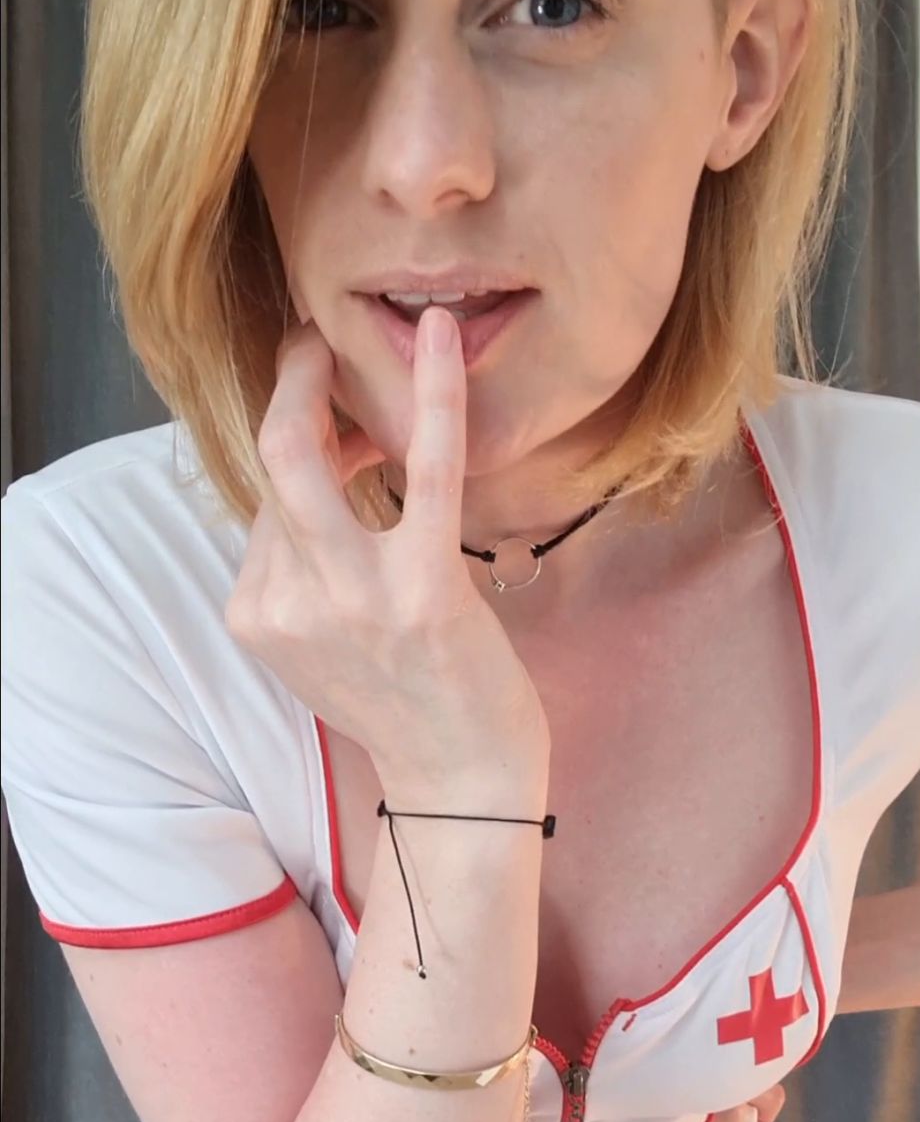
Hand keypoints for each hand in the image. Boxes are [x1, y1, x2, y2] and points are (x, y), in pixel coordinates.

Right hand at [225, 310, 548, 788]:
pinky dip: (433, 394)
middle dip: (292, 385)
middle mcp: (289, 605)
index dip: (307, 454)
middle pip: (272, 461)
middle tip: (319, 343)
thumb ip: (303, 570)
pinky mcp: (422, 591)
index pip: (268, 502)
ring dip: (347, 392)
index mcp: (257, 616)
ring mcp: (350, 599)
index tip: (346, 433)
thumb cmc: (407, 706)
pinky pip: (423, 470)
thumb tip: (326, 469)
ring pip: (313, 456)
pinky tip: (438, 338)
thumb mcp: (324, 644)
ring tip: (381, 358)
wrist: (462, 784)